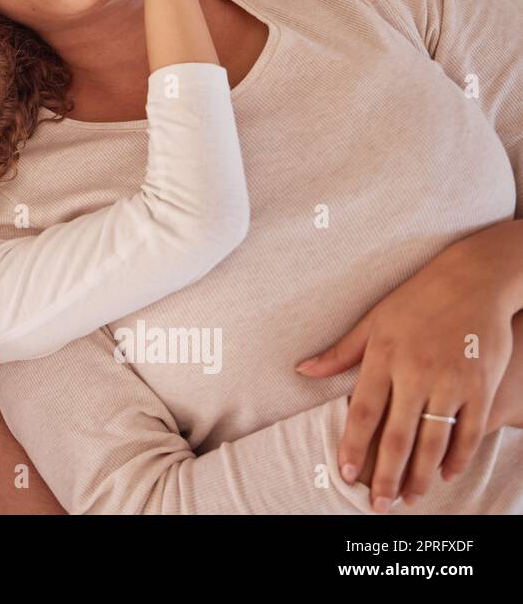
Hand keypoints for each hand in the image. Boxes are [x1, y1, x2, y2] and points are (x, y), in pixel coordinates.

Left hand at [296, 245, 515, 510]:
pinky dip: (459, 457)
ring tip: (410, 498)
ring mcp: (452, 382)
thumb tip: (302, 370)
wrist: (474, 279)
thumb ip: (340, 352)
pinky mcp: (482, 387)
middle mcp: (417, 373)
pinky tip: (447, 474)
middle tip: (379, 503)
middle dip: (387, 475)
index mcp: (384, 357)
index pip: (364, 411)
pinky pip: (470, 431)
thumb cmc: (417, 299)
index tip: (347, 473)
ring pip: (434, 441)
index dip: (354, 445)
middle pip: (398, 436)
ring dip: (422, 475)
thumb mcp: (373, 320)